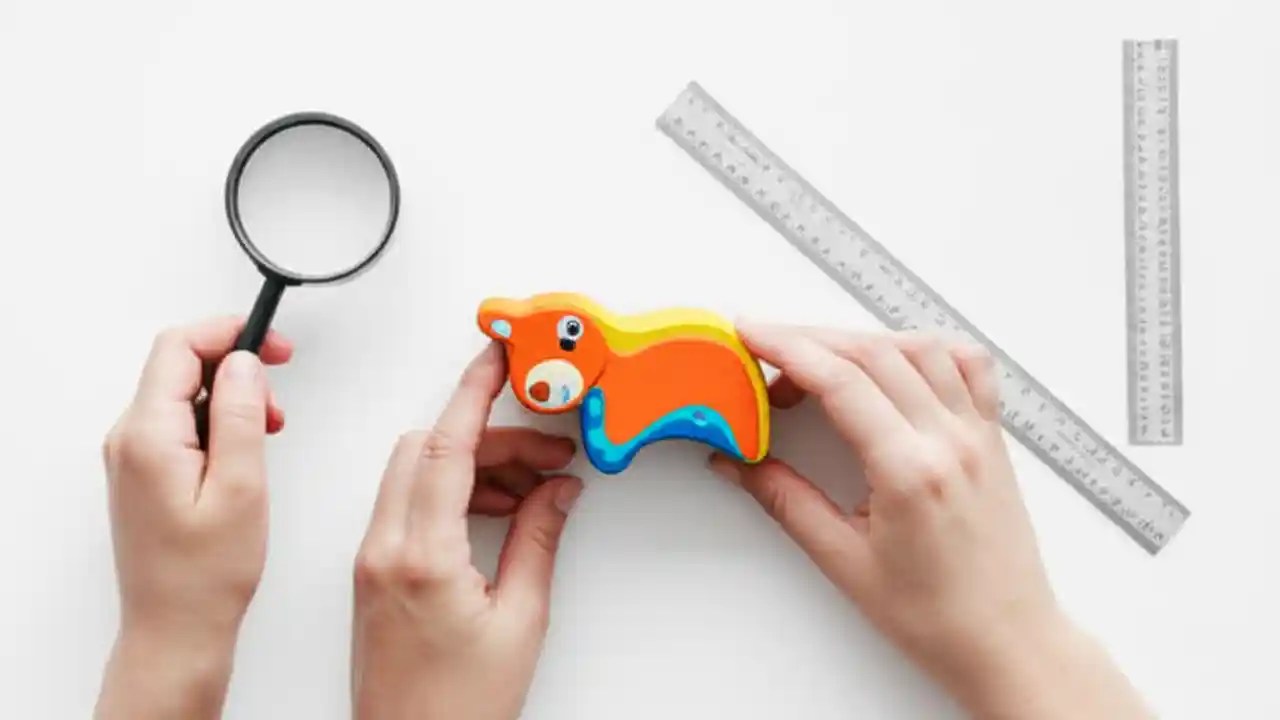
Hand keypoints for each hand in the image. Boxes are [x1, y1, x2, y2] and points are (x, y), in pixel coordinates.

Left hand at [95, 317, 291, 719]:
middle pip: (178, 364)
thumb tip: (243, 362)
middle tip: (280, 386)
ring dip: (229, 395)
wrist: (176, 628)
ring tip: (270, 428)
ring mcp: (132, 456)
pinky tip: (245, 446)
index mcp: (148, 436)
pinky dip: (216, 420)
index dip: (229, 332)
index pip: (179, 348)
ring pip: (181, 392)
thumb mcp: (242, 486)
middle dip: (235, 364)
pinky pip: (178, 422)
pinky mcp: (143, 471)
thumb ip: (241, 415)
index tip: (271, 342)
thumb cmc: (207, 574)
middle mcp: (129, 439)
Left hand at [351, 342, 582, 719]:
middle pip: (428, 450)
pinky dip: (450, 493)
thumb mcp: (520, 620)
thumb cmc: (459, 707)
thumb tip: (558, 490)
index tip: (495, 358)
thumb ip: (539, 540)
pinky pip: (407, 505)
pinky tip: (497, 512)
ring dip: (471, 466)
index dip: (474, 394)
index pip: (447, 449)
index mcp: (422, 558)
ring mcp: (372, 560)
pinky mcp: (373, 572)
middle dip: (487, 437)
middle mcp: (385, 550)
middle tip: (544, 452)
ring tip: (530, 490)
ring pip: (414, 473)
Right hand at [711, 323, 1150, 718]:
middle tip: (766, 354)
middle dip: (810, 340)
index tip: (751, 334)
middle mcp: (951, 442)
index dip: (787, 347)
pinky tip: (895, 362)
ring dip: (862, 340)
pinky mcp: (992, 437)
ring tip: (821, 362)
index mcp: (911, 472)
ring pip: (919, 347)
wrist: (1008, 643)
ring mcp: (978, 434)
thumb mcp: (844, 561)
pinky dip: (925, 348)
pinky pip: (967, 365)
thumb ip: (786, 501)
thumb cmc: (938, 617)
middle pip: (874, 353)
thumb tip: (738, 465)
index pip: (841, 381)